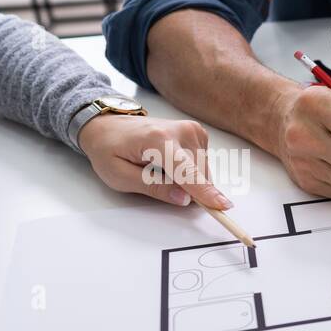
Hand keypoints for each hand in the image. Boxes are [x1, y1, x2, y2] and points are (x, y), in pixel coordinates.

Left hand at [79, 113, 230, 208]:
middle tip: (157, 180)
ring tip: (160, 167)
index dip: (204, 191)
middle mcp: (180, 130)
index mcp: (157, 140)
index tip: (222, 205)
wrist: (108, 125)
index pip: (186, 171)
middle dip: (187, 188)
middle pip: (198, 174)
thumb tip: (184, 198)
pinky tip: (171, 162)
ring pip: (203, 171)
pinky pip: (203, 163)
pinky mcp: (198, 132)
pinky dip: (190, 169)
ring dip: (187, 178)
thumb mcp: (119, 176)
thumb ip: (153, 188)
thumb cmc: (109, 149)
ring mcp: (191, 129)